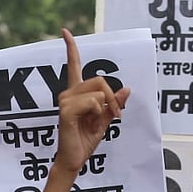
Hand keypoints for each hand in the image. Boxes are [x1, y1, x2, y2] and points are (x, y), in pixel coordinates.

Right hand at [53, 29, 129, 175]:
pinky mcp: (66, 111)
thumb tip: (127, 88)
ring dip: (106, 107)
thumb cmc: (85, 141)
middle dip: (113, 97)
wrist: (75, 160)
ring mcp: (65, 101)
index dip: (71, 48)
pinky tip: (90, 123)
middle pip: (99, 79)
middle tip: (115, 114)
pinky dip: (97, 112)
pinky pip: (92, 102)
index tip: (65, 32)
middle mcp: (68, 93)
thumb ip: (114, 104)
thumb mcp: (105, 121)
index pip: (74, 66)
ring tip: (97, 122)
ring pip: (97, 91)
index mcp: (76, 93)